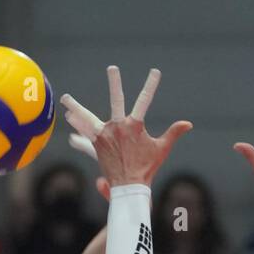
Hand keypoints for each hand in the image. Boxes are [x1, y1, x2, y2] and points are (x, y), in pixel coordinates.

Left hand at [60, 66, 191, 187]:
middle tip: (113, 68)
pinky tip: (68, 116)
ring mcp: (106, 134)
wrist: (129, 185)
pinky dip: (77, 124)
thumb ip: (173, 133)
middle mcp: (119, 127)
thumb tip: (188, 124)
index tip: (156, 71)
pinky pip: (85, 131)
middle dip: (115, 83)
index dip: (151, 85)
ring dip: (76, 107)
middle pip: (117, 101)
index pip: (146, 101)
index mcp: (135, 126)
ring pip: (89, 117)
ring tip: (65, 99)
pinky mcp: (97, 143)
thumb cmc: (146, 167)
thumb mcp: (161, 149)